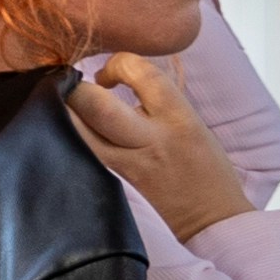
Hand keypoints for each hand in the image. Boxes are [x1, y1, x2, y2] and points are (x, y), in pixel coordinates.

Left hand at [71, 45, 246, 244]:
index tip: (111, 71)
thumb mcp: (191, 120)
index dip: (117, 62)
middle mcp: (151, 139)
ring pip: (80, 133)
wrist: (212, 216)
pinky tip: (76, 127)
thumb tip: (119, 76)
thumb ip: (157, 98)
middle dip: (76, 89)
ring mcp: (130, 163)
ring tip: (70, 104)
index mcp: (178, 117)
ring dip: (67, 112)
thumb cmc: (207, 165)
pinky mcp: (118, 179)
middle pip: (96, 106)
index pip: (140, 73)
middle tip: (74, 83)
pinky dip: (75, 134)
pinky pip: (86, 151)